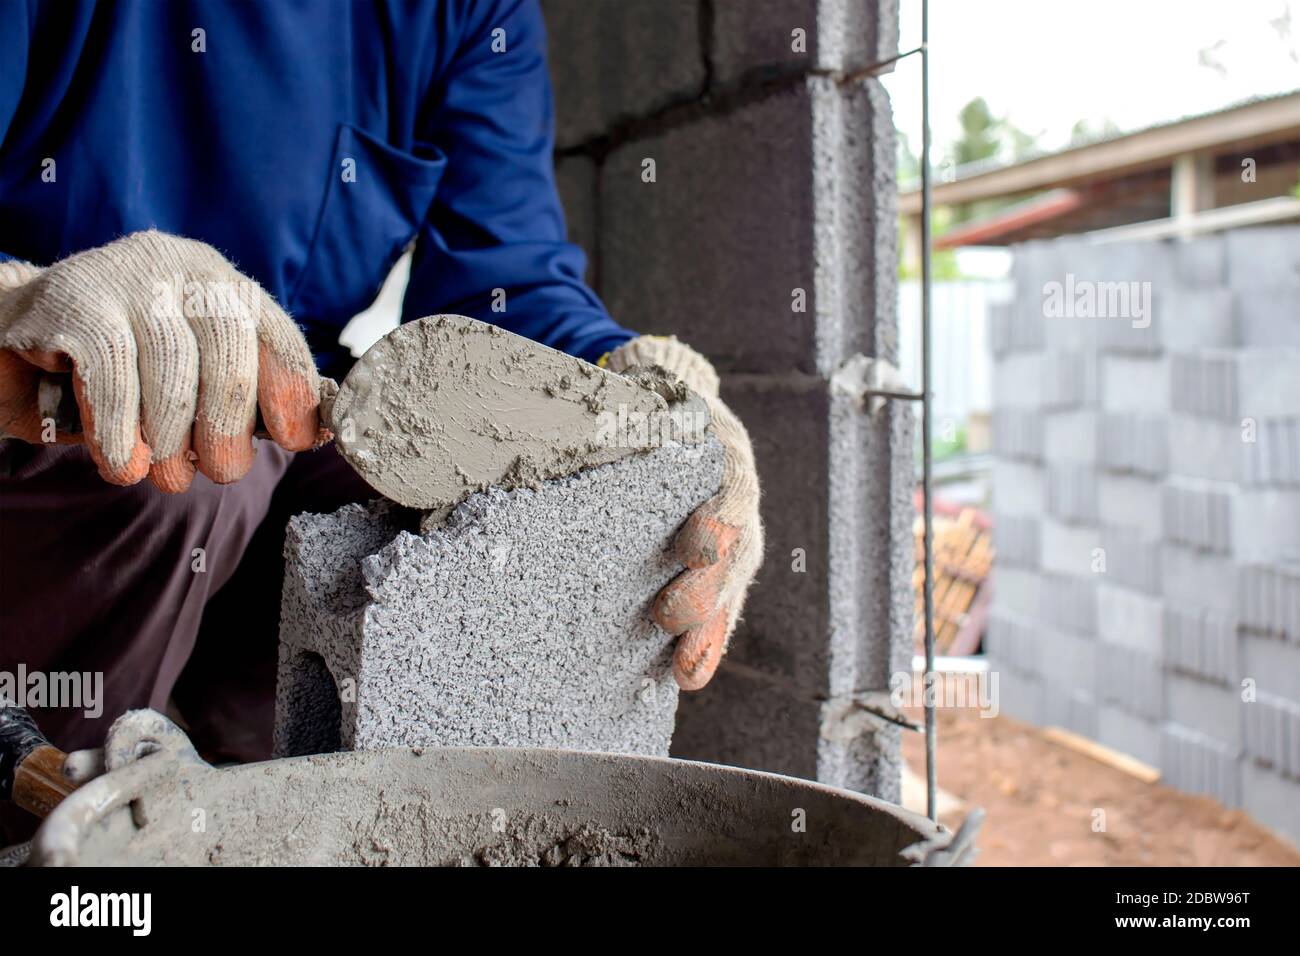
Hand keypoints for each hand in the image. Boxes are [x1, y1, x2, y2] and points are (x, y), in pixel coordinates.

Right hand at [0, 231, 324, 490]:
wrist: (9, 338)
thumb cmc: (115, 372)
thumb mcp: (188, 380)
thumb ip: (241, 397)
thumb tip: (310, 433)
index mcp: (220, 284)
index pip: (275, 334)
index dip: (290, 391)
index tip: (295, 441)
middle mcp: (181, 268)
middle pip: (230, 350)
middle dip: (228, 424)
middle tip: (221, 471)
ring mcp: (126, 276)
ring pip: (173, 366)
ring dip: (172, 436)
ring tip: (165, 476)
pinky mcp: (74, 299)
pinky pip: (113, 375)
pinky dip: (122, 431)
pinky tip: (123, 463)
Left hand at [606, 336, 762, 689]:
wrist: (676, 405)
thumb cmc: (647, 406)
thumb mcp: (643, 400)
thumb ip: (628, 417)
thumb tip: (576, 422)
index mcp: (721, 451)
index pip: (729, 486)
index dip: (717, 519)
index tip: (696, 546)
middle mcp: (735, 497)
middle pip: (733, 548)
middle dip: (706, 589)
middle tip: (670, 617)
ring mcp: (735, 534)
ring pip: (731, 586)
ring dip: (710, 631)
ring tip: (687, 672)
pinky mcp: (722, 567)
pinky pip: (722, 608)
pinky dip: (708, 643)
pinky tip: (687, 676)